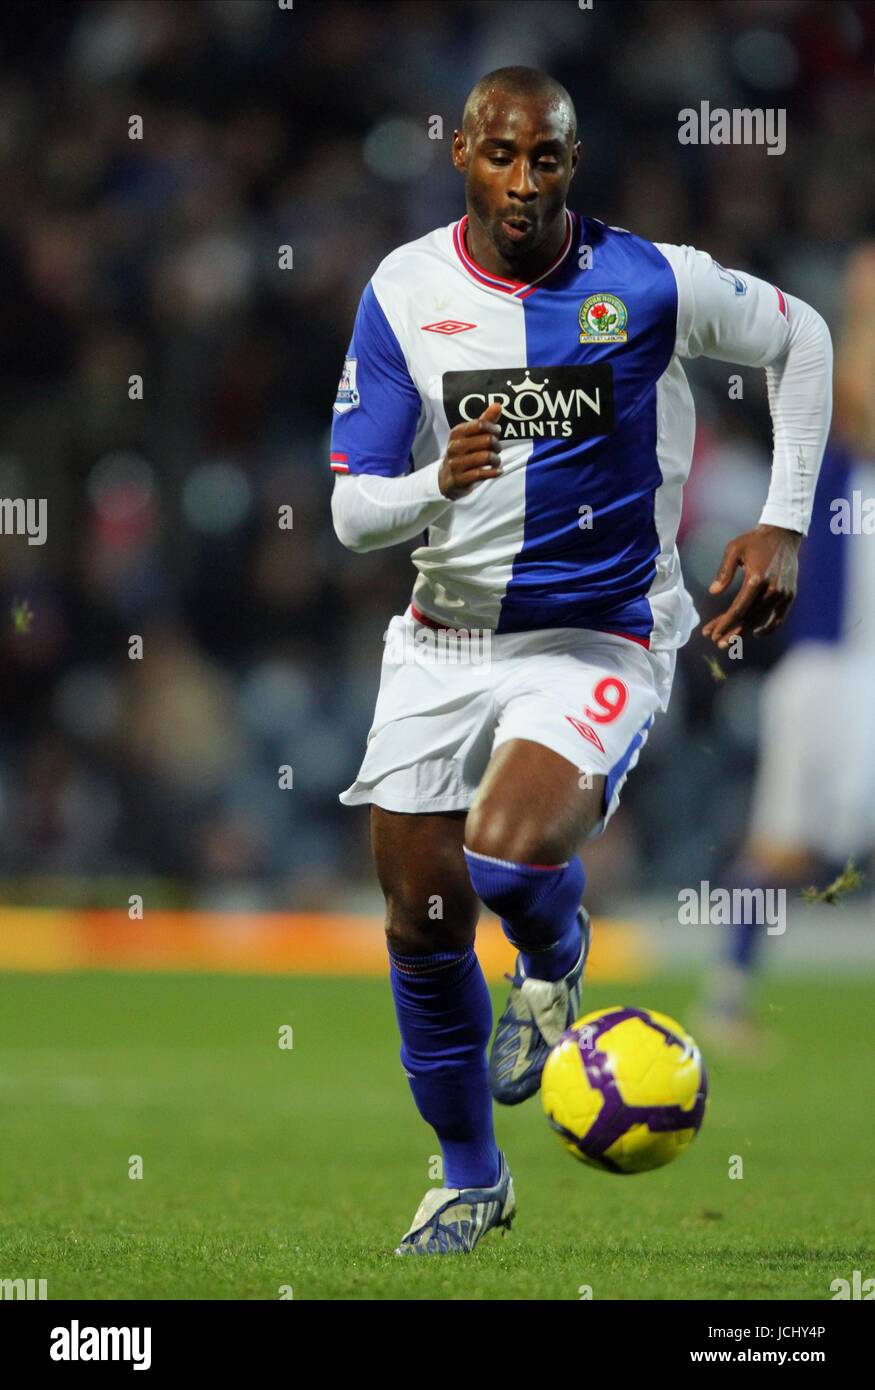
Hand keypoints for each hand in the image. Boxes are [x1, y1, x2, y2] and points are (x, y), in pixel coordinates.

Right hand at [438, 401, 502, 498]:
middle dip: (497, 445)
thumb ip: (485, 420)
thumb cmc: (465, 453)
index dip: (493, 428)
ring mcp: (455, 464)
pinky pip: (481, 474)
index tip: (496, 433)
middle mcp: (454, 447)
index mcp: (457, 432)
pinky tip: (498, 471)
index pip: (480, 424)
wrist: (447, 478)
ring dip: (496, 459)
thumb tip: (498, 405)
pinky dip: (494, 472)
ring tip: (496, 461)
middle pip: (486, 440)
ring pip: (485, 457)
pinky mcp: (459, 479)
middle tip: (497, 449)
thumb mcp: (472, 435)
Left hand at [702, 524, 801, 647]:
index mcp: (756, 579)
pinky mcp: (790, 594)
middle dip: (730, 631)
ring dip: (744, 631)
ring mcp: (783, 594)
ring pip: (760, 619)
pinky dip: (768, 628)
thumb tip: (713, 592)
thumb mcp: (734, 550)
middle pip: (747, 617)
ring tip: (729, 641)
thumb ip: (724, 572)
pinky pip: (779, 618)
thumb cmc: (755, 540)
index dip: (724, 624)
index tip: (711, 633)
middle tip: (717, 642)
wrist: (783, 534)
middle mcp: (771, 589)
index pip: (738, 609)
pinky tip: (755, 633)